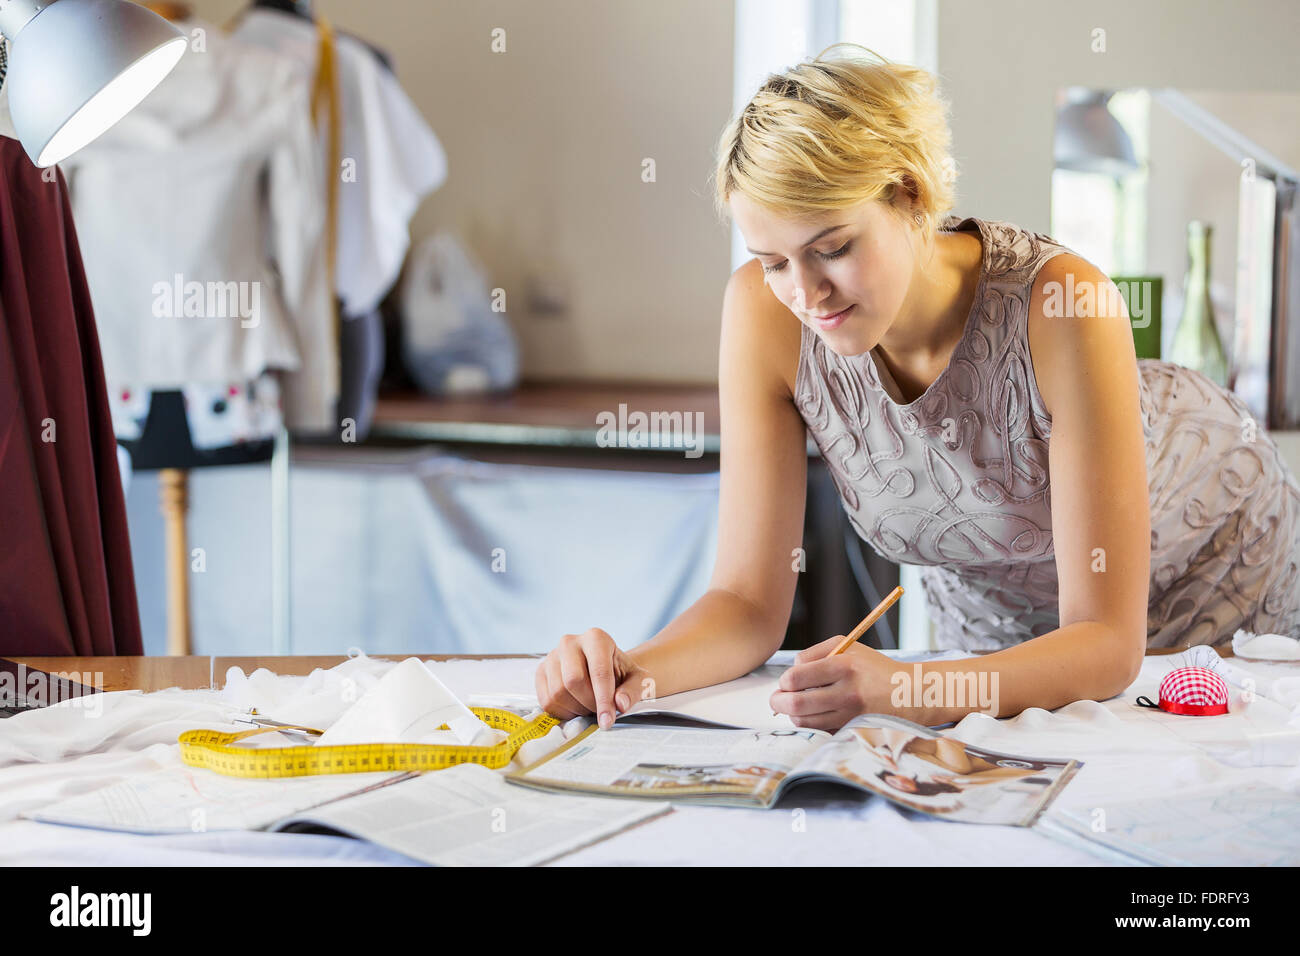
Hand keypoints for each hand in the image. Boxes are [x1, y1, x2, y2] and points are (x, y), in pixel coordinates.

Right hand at [535, 628, 651, 728]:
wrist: (605, 670)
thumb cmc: (622, 674)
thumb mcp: (637, 681)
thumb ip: (633, 691)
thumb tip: (620, 704)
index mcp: (596, 638)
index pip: (598, 671)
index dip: (603, 700)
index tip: (607, 721)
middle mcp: (570, 642)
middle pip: (573, 681)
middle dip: (589, 703)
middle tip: (600, 711)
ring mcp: (552, 656)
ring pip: (558, 692)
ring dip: (576, 709)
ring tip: (589, 706)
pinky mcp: (541, 671)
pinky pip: (546, 700)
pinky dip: (563, 712)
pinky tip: (576, 707)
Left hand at [769, 635, 897, 730]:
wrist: (909, 692)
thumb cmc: (873, 667)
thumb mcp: (846, 647)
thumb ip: (814, 654)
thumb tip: (791, 672)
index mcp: (843, 666)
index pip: (796, 678)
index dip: (784, 682)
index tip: (786, 682)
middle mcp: (847, 692)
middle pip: (796, 704)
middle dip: (779, 703)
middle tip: (777, 700)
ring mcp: (851, 715)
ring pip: (806, 721)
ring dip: (793, 715)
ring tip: (795, 706)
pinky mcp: (853, 730)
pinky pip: (821, 731)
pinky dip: (812, 724)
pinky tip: (816, 715)